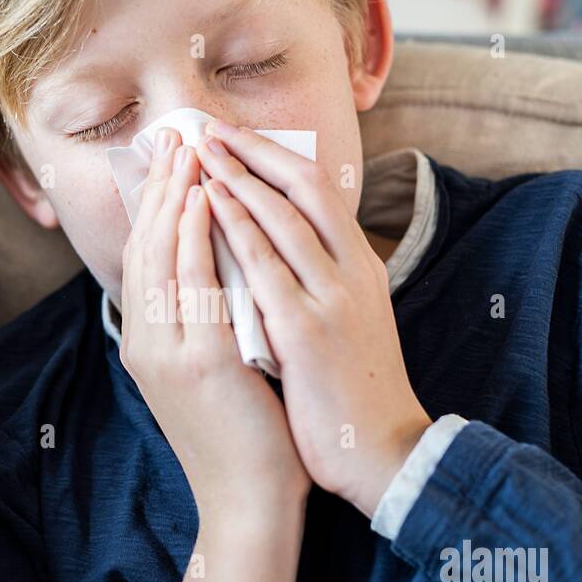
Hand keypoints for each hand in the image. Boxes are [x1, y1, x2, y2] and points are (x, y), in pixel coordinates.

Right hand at [118, 127, 311, 519]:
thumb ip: (201, 325)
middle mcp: (146, 343)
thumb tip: (216, 276)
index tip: (173, 160)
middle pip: (145, 247)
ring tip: (191, 149)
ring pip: (162, 254)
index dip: (156, 204)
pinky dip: (197, 233)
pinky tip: (209, 197)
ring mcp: (167, 351)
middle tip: (177, 136)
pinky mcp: (198, 361)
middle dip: (162, 186)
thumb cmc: (242, 439)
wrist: (248, 503)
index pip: (145, 258)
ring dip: (176, 195)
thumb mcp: (207, 374)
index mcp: (147, 345)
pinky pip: (194, 281)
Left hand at [195, 122, 432, 519]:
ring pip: (282, 217)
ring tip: (198, 151)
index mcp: (362, 268)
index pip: (318, 191)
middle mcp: (353, 272)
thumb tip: (281, 253)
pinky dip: (235, 227)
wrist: (383, 453)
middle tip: (206, 128)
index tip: (234, 137)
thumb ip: (320, 285)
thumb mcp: (349, 325)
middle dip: (252, 152)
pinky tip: (207, 204)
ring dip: (237, 176)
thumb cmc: (355, 394)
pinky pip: (264, 266)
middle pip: (302, 188)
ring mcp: (332, 298)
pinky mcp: (308, 331)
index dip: (274, 157)